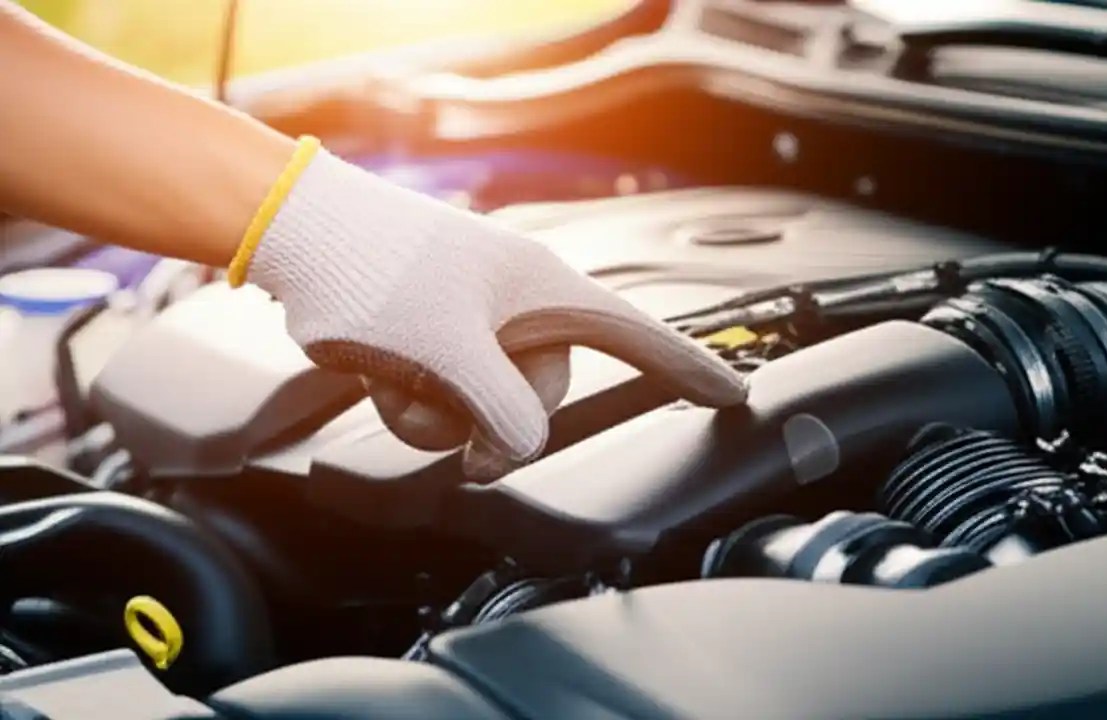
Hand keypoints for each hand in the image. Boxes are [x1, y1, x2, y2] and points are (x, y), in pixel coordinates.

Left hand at [241, 147, 746, 476]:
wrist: (297, 232)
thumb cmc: (375, 272)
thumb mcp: (448, 354)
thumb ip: (502, 414)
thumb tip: (522, 450)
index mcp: (546, 291)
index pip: (638, 339)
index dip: (690, 371)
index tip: (734, 394)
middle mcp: (522, 306)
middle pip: (545, 397)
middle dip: (488, 418)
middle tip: (438, 402)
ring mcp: (480, 321)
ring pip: (488, 405)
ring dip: (438, 411)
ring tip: (396, 373)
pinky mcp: (442, 334)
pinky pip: (450, 394)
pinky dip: (415, 398)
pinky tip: (381, 370)